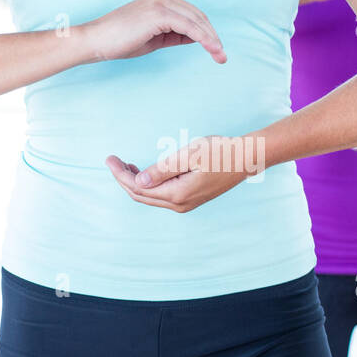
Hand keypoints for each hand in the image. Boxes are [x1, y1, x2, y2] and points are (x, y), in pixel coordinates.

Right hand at [81, 0, 225, 64]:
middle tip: (222, 55)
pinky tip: (212, 49)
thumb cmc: (118, 41)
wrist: (95, 40)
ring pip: (197, 21)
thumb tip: (196, 38)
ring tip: (220, 56)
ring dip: (211, 39)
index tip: (215, 49)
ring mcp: (162, 1)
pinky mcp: (161, 12)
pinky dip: (204, 39)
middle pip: (198, 16)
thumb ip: (175, 34)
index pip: (191, 14)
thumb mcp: (153, 37)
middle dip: (212, 36)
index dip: (205, 32)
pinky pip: (190, 27)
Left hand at [107, 135, 258, 212]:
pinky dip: (148, 184)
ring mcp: (185, 203)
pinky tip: (144, 172)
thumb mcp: (189, 156)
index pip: (137, 188)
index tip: (109, 159)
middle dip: (123, 178)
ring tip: (125, 164)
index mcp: (177, 194)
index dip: (120, 174)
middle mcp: (179, 204)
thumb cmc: (219, 152)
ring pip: (150, 196)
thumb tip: (140, 181)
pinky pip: (161, 195)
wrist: (247, 158)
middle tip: (112, 160)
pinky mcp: (190, 198)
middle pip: (140, 195)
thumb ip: (162, 169)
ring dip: (135, 182)